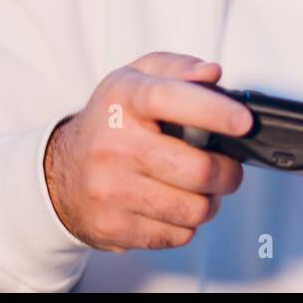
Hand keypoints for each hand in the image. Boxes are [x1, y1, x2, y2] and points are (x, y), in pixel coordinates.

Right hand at [43, 53, 250, 251]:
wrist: (59, 172)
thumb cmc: (110, 121)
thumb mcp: (137, 79)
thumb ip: (178, 68)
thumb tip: (212, 73)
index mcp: (123, 100)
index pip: (169, 99)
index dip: (213, 110)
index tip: (244, 122)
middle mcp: (113, 145)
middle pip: (197, 169)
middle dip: (228, 172)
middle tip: (227, 167)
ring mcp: (110, 190)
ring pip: (194, 208)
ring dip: (210, 200)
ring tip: (200, 187)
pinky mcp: (113, 226)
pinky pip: (178, 234)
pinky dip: (187, 222)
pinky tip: (174, 204)